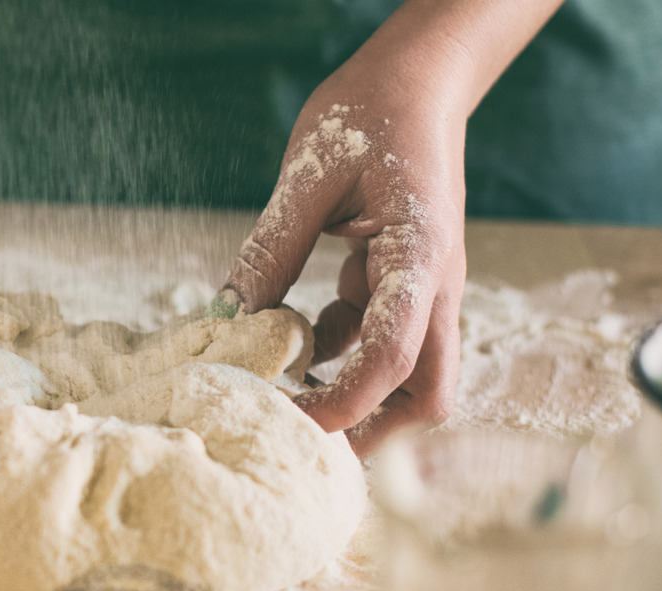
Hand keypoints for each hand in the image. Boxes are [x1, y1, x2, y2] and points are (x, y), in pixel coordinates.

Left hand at [218, 0, 560, 456]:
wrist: (417, 81)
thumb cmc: (369, 114)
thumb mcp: (308, 175)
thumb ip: (272, 248)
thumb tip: (226, 319)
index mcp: (419, 256)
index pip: (393, 356)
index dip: (344, 403)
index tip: (291, 422)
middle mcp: (434, 285)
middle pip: (426, 393)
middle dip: (371, 430)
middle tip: (300, 439)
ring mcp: (424, 290)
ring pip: (407, 375)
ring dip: (352, 393)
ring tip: (284, 387)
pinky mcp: (403, 285)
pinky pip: (378, 340)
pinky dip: (339, 354)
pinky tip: (293, 337)